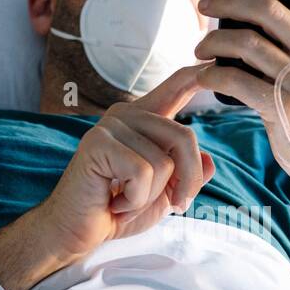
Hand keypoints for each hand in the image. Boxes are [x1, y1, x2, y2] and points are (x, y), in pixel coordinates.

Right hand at [34, 66, 215, 261]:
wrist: (76, 232)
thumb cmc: (119, 210)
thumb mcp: (164, 194)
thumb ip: (187, 175)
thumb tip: (209, 161)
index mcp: (144, 119)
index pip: (175, 88)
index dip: (197, 75)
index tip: (212, 57)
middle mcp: (126, 114)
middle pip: (184, 138)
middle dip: (186, 182)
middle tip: (171, 205)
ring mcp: (110, 125)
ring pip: (164, 162)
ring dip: (150, 197)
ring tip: (125, 202)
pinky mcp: (98, 143)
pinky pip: (142, 172)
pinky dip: (134, 200)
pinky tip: (114, 202)